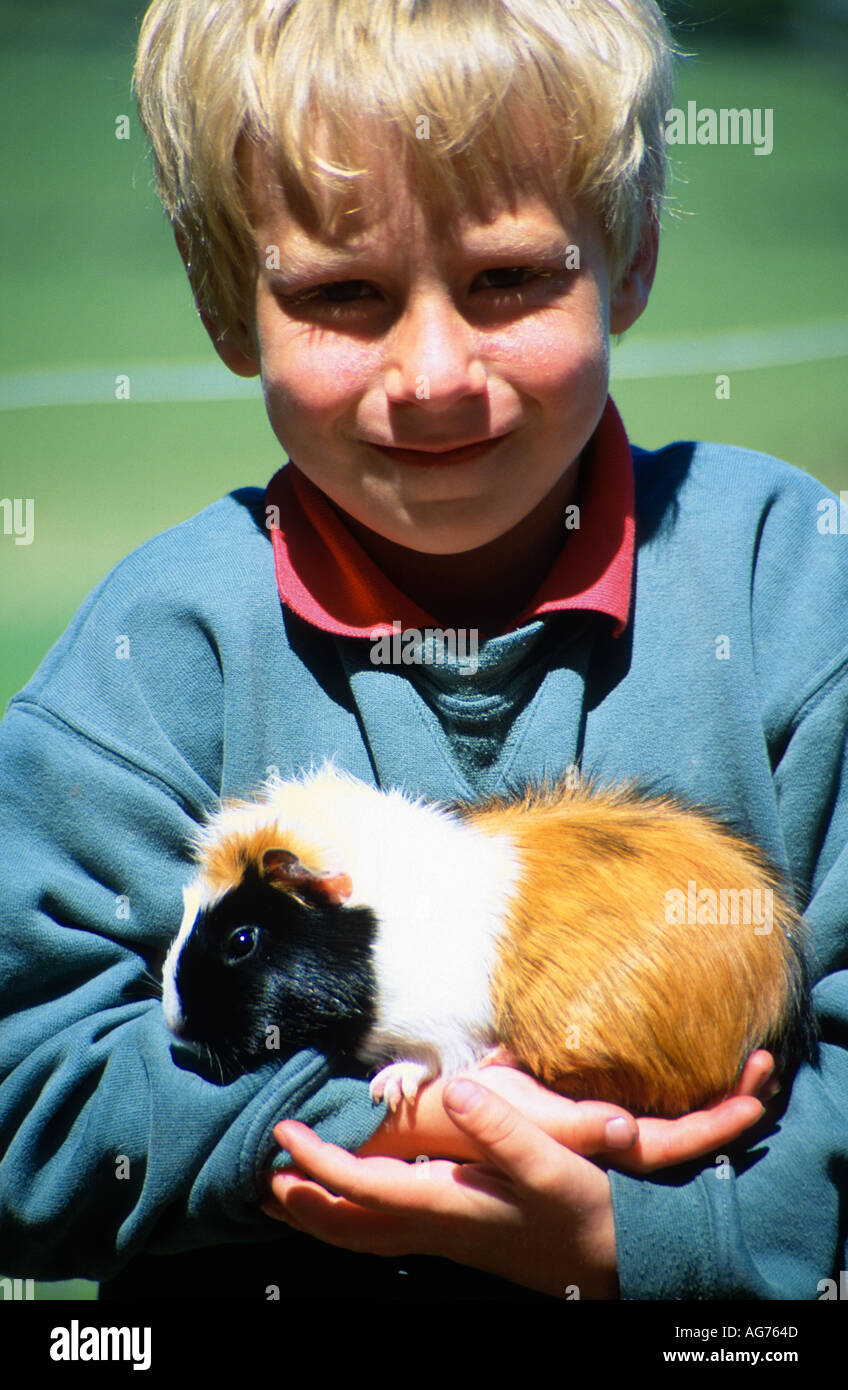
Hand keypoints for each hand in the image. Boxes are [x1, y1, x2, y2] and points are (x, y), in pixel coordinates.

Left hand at [263, 1077, 619, 1297]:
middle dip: (300, 1202)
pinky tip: (350, 1204)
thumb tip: (451, 1089)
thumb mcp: (551, 1162)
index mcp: (448, 1206)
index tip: (285, 1131)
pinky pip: (383, 1235)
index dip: (319, 1162)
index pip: (364, 1189)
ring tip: (283, 1198)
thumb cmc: (585, 1210)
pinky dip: (350, 1220)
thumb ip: (501, 1126)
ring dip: (318, 1217)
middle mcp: (436, 1229)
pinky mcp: (456, 1236)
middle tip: (259, 1178)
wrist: (618, 1260)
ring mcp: (443, 1238)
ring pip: (362, 1237)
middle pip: (348, 1227)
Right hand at [353, 1048, 775, 1174]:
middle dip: (726, 1102)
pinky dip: (668, 1082)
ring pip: (664, 1119)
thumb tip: (621, 1127)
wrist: (425, 1121)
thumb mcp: (520, 1123)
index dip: (713, 1126)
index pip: (669, 1144)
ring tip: (742, 1060)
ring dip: (705, 1090)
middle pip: (680, 1132)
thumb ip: (569, 1127)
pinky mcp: (573, 1110)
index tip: (754, 1100)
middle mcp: (600, 1140)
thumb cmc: (472, 1120)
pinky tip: (677, 1057)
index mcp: (593, 1145)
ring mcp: (589, 1126)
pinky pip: (636, 1102)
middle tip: (765, 1064)